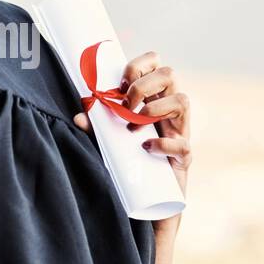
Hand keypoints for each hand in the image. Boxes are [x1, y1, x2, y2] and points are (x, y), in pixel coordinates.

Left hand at [74, 49, 191, 203]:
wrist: (148, 200)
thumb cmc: (130, 161)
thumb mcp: (109, 140)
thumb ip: (96, 128)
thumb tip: (79, 117)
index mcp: (153, 97)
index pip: (155, 64)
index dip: (139, 66)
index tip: (121, 85)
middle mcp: (170, 109)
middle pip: (170, 74)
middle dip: (143, 86)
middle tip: (126, 106)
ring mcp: (180, 131)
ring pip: (183, 101)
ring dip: (154, 109)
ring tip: (133, 128)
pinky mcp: (185, 156)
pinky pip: (182, 144)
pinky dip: (162, 145)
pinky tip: (145, 148)